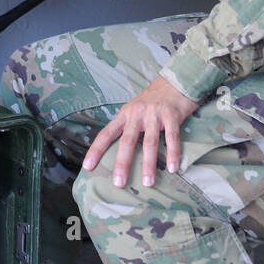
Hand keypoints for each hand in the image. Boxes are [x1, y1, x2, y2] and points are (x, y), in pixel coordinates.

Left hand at [81, 75, 199, 188]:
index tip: (87, 167)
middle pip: (127, 141)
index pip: (106, 134)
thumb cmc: (154, 100)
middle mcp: (137, 113)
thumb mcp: (135, 109)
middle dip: (122, 164)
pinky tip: (173, 168)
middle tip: (119, 183)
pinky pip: (172, 137)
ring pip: (150, 142)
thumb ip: (128, 126)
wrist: (176, 80)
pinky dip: (172, 153)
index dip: (96, 150)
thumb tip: (120, 152)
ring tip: (147, 183)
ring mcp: (155, 114)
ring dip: (148, 164)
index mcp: (125, 114)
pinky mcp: (172, 114)